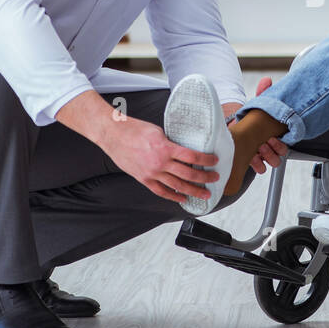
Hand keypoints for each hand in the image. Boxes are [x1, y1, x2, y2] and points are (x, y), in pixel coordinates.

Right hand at [101, 116, 220, 204]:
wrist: (113, 135)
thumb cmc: (134, 129)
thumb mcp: (159, 131)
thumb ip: (171, 143)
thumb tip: (183, 150)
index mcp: (166, 148)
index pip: (192, 157)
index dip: (206, 160)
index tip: (214, 161)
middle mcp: (160, 163)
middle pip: (188, 174)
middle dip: (205, 178)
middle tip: (214, 178)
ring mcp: (152, 173)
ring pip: (177, 186)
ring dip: (193, 191)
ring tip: (204, 194)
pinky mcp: (144, 179)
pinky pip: (161, 191)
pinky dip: (173, 196)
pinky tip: (182, 198)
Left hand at [236, 76, 288, 173]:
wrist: (234, 126)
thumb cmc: (249, 117)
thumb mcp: (257, 105)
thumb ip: (263, 94)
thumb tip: (266, 80)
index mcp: (276, 133)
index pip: (286, 142)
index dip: (281, 142)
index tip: (274, 137)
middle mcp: (271, 145)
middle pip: (281, 153)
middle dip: (275, 148)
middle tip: (267, 141)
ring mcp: (263, 154)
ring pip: (273, 161)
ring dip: (268, 156)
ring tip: (259, 148)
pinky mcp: (253, 160)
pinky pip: (260, 167)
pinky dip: (257, 164)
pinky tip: (252, 158)